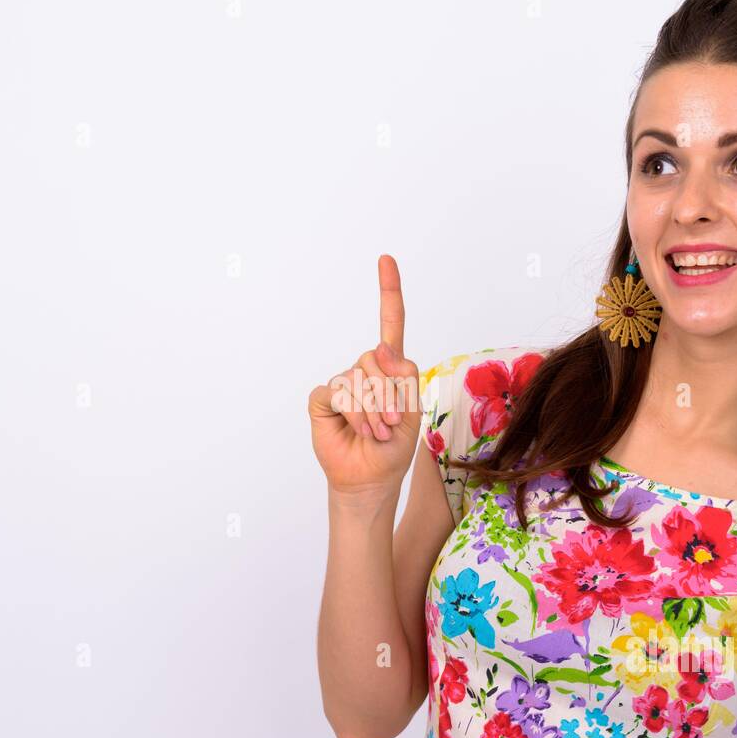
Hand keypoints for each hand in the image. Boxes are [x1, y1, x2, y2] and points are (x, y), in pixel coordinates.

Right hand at [308, 254, 422, 495]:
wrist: (370, 478)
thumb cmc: (392, 448)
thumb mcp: (413, 411)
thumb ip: (404, 376)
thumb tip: (380, 348)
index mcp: (390, 369)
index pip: (390, 324)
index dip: (389, 292)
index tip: (385, 259)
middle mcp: (364, 371)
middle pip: (377, 358)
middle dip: (389, 395)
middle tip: (392, 424)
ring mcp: (342, 383)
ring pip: (359, 377)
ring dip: (374, 411)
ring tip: (377, 432)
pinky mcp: (323, 398)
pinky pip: (338, 392)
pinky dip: (354, 413)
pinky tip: (358, 430)